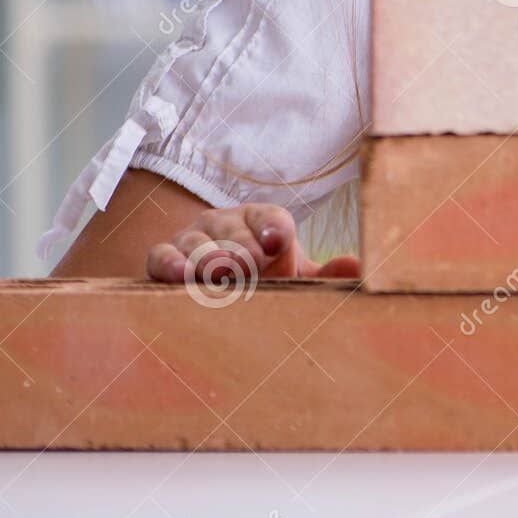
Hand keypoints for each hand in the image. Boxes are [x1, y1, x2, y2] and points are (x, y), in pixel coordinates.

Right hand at [146, 203, 359, 284]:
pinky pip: (160, 257)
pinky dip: (168, 264)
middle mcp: (227, 226)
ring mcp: (193, 240)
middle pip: (232, 228)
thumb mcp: (296, 279)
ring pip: (197, 242)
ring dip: (207, 256)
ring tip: (218, 273)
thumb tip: (356, 264)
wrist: (223, 300)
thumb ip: (325, 275)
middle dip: (241, 244)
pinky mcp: (164, 260)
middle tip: (248, 263)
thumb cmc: (267, 283)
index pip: (271, 217)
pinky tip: (180, 276)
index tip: (278, 242)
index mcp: (264, 224)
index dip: (274, 227)